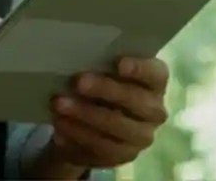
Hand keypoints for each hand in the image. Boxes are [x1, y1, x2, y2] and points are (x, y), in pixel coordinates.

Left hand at [46, 57, 170, 169]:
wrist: (90, 123)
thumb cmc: (99, 84)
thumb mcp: (100, 72)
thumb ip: (99, 65)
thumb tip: (79, 59)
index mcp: (155, 82)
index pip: (156, 74)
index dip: (140, 69)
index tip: (119, 64)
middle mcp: (155, 110)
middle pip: (137, 101)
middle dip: (106, 90)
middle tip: (78, 82)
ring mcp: (142, 136)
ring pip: (118, 127)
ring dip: (86, 115)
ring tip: (60, 104)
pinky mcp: (124, 156)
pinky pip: (102, 147)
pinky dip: (78, 133)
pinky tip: (61, 123)